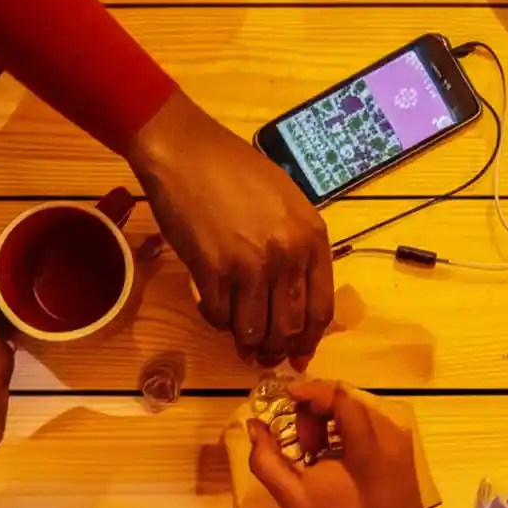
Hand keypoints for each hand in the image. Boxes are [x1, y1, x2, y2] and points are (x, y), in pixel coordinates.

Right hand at [128, 91, 332, 367]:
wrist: (186, 151)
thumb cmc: (236, 171)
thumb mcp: (287, 203)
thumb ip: (298, 248)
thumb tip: (295, 299)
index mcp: (312, 238)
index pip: (321, 309)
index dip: (309, 341)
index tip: (298, 355)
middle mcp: (287, 255)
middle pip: (288, 327)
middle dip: (275, 349)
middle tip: (262, 356)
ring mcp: (250, 264)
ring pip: (253, 330)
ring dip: (245, 342)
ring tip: (238, 339)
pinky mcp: (212, 269)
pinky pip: (219, 317)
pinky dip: (216, 320)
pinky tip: (211, 305)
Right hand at [247, 379, 467, 507]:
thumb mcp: (298, 501)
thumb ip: (268, 463)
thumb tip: (253, 426)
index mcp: (368, 441)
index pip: (337, 394)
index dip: (307, 392)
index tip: (282, 402)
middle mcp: (389, 428)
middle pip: (344, 396)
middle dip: (314, 410)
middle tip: (298, 444)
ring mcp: (400, 435)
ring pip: (355, 406)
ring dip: (328, 419)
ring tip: (313, 453)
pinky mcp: (402, 443)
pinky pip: (367, 419)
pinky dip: (344, 427)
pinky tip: (332, 456)